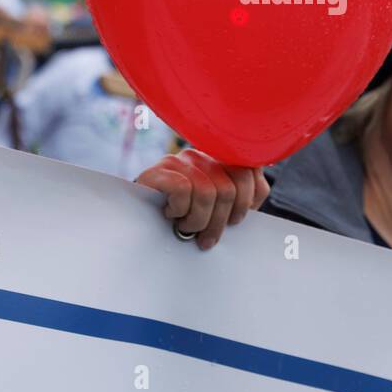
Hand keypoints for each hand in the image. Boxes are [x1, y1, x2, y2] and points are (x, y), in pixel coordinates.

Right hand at [134, 149, 270, 250]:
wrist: (136, 221)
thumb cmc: (182, 217)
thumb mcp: (216, 209)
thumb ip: (239, 198)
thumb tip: (255, 198)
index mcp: (220, 159)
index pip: (250, 171)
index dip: (246, 202)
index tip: (233, 222)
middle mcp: (202, 154)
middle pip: (230, 187)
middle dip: (220, 221)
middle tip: (206, 238)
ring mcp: (180, 160)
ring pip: (208, 192)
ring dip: (197, 221)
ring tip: (185, 227)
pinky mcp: (159, 170)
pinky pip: (183, 190)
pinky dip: (180, 210)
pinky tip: (171, 214)